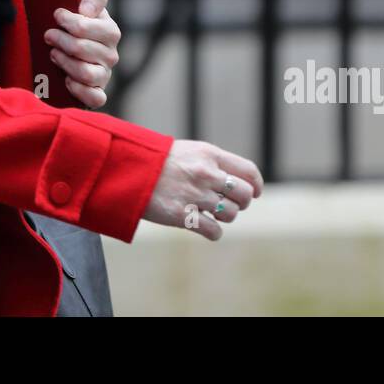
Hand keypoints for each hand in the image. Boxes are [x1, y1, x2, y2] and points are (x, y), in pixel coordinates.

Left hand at [43, 0, 118, 108]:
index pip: (90, 27)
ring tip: (53, 54)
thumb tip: (86, 10)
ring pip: (86, 73)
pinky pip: (94, 98)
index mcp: (109, 30)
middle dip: (61, 40)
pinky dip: (78, 90)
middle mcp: (111, 54)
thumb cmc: (77, 22)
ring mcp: (105, 75)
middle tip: (48, 35)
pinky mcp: (98, 94)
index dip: (70, 21)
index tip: (57, 15)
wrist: (71, 46)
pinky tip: (66, 80)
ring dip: (65, 62)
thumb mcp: (85, 2)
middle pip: (82, 48)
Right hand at [139, 140, 262, 240]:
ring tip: (211, 212)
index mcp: (209, 154)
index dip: (256, 185)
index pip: (249, 171)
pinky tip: (206, 228)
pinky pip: (214, 231)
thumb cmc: (159, 160)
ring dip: (225, 216)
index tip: (255, 192)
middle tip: (229, 204)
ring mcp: (195, 195)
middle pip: (245, 195)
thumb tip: (239, 181)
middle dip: (241, 203)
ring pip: (231, 214)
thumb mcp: (189, 151)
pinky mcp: (182, 216)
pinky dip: (214, 232)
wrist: (128, 168)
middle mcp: (206, 174)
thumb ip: (213, 163)